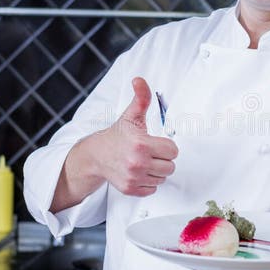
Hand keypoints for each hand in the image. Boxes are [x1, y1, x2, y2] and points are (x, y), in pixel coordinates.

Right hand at [101, 76, 178, 196]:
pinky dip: (148, 182)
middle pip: (170, 166)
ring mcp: (133, 178)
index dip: (166, 146)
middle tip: (149, 152)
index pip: (173, 151)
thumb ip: (141, 98)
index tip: (154, 142)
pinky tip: (138, 171)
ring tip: (142, 161)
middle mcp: (137, 163)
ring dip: (156, 170)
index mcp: (141, 144)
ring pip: (162, 178)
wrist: (96, 155)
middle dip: (162, 159)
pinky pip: (152, 189)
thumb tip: (139, 80)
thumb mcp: (131, 115)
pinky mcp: (130, 189)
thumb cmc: (118, 135)